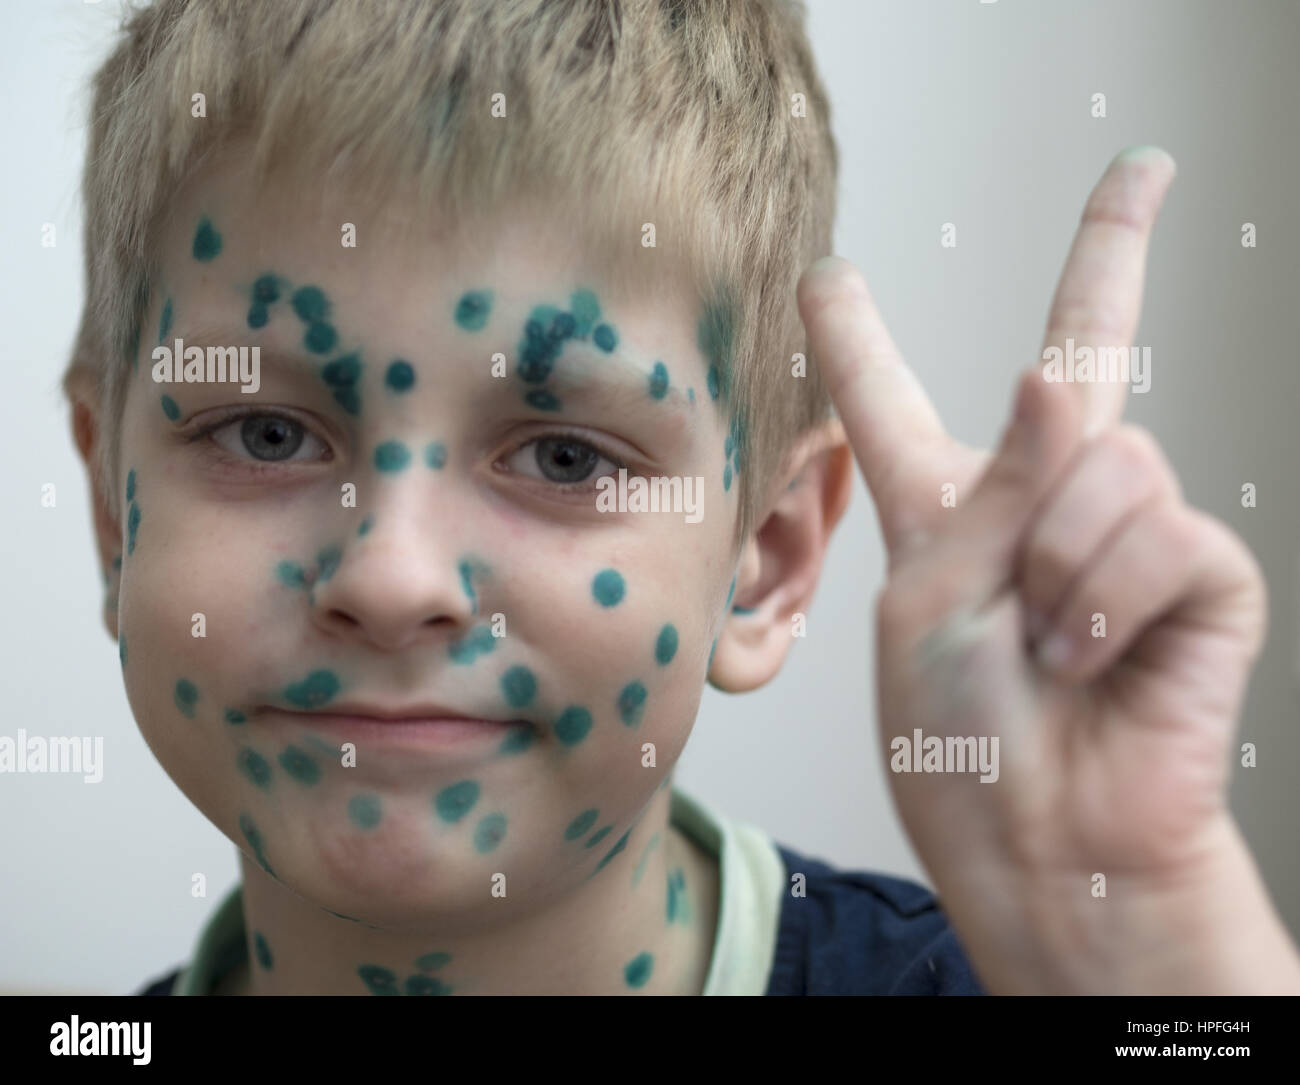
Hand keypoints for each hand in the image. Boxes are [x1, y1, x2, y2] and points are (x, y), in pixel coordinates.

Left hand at [797, 147, 1297, 992]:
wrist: (1043, 841)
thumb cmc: (960, 734)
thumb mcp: (929, 597)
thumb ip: (990, 485)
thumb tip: (1060, 371)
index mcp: (941, 509)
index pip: (892, 399)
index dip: (860, 338)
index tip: (829, 272)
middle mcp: (1041, 501)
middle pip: (1088, 345)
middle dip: (1115, 244)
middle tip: (1151, 168)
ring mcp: (1126, 530)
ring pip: (1112, 459)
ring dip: (1059, 566)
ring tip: (1048, 645)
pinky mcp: (1201, 575)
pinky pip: (1161, 530)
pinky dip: (1110, 601)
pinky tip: (1097, 656)